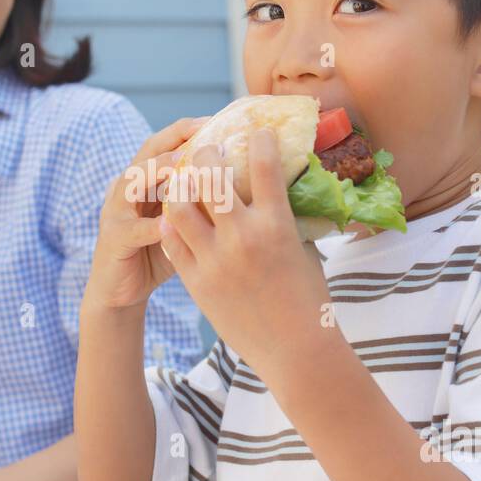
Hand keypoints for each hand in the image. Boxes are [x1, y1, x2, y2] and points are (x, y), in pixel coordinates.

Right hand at [84, 116, 209, 310]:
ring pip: (133, 183)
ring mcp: (117, 212)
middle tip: (200, 134)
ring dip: (157, 173)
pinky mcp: (113, 238)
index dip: (186, 130)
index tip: (215, 120)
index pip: (165, 144)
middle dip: (172, 141)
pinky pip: (132, 229)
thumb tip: (248, 184)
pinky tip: (168, 224)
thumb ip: (201, 201)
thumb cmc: (159, 251)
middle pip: (147, 154)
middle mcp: (128, 188)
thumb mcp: (184, 221)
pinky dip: (149, 227)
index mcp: (146, 180)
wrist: (123, 289)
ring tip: (182, 168)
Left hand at [159, 128, 339, 378]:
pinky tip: (178, 219)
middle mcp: (243, 236)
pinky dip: (173, 224)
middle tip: (208, 151)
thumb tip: (282, 189)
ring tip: (184, 182)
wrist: (295, 349)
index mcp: (277, 224)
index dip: (260, 139)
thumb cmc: (308, 299)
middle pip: (211, 176)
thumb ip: (287, 218)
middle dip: (207, 154)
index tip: (257, 131)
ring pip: (181, 205)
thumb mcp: (303, 249)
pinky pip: (172, 241)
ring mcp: (215, 259)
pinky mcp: (196, 281)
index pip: (265, 164)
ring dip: (181, 187)